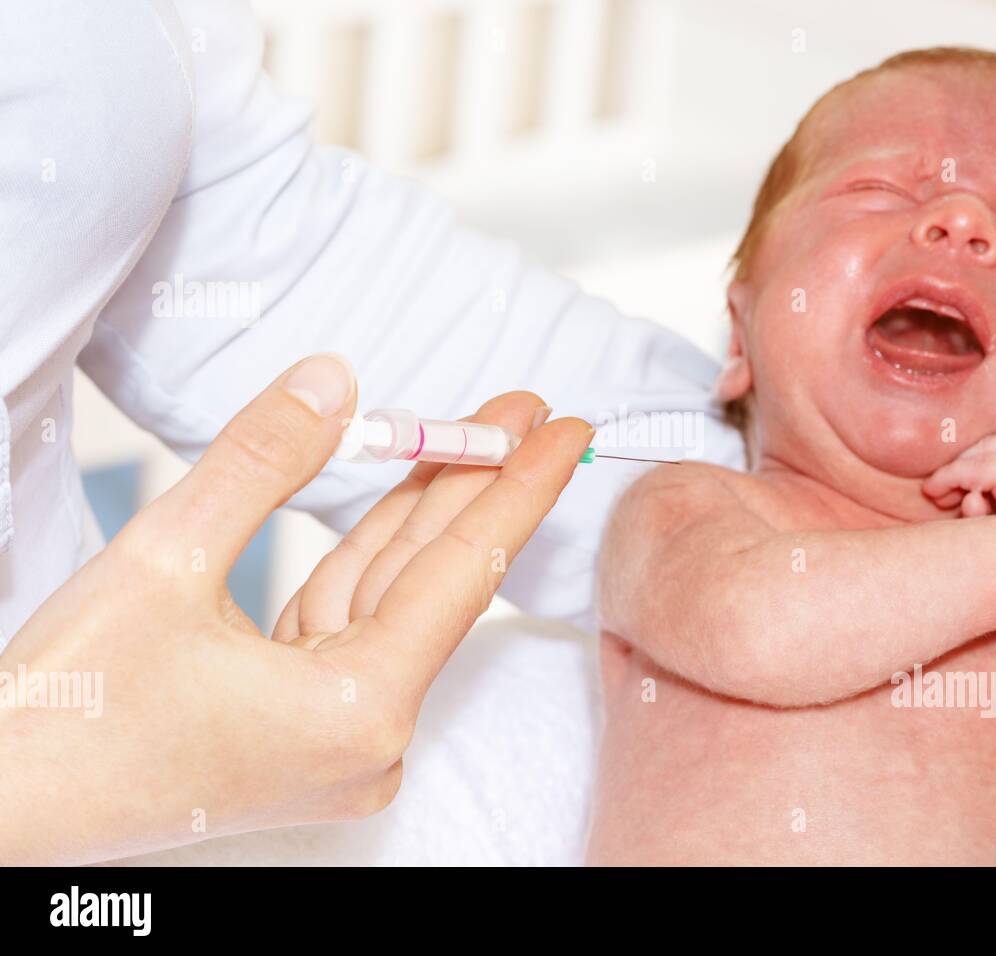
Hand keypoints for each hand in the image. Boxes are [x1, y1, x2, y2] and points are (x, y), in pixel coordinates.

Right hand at [0, 354, 591, 863]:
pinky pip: (349, 624)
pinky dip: (363, 559)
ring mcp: (337, 741)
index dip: (517, 490)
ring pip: (390, 599)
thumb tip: (331, 381)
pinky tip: (394, 494)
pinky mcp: (304, 731)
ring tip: (464, 433)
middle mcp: (367, 739)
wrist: (3, 807)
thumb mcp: (165, 561)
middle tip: (526, 412)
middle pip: (433, 583)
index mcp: (358, 711)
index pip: (463, 574)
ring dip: (418, 514)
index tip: (566, 432)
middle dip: (474, 487)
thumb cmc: (69, 711)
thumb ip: (261, 462)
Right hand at [923, 432, 995, 532]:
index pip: (980, 464)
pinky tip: (986, 485)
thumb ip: (976, 519)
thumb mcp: (995, 544)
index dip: (947, 476)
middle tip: (941, 492)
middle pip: (990, 445)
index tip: (928, 491)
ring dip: (977, 461)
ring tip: (961, 491)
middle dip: (960, 466)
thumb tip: (972, 498)